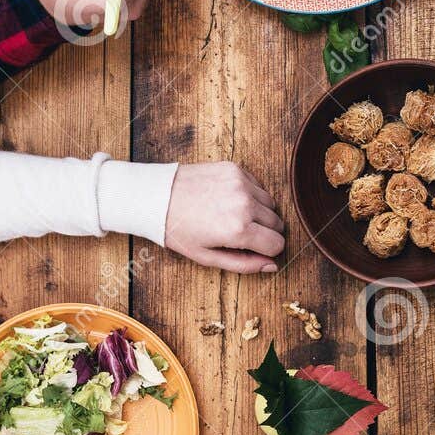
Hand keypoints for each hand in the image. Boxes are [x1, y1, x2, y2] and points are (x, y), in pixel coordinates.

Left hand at [164, 162, 285, 272]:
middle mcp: (245, 204)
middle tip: (242, 233)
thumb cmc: (179, 230)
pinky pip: (258, 186)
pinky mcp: (235, 169)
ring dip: (259, 212)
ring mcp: (241, 184)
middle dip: (265, 232)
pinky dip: (251, 195)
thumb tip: (272, 265)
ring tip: (235, 216)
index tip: (256, 248)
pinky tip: (229, 200)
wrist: (156, 196)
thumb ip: (244, 264)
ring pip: (271, 204)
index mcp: (238, 230)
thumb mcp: (207, 257)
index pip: (278, 243)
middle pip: (278, 223)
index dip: (269, 250)